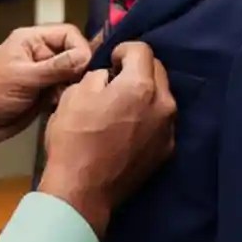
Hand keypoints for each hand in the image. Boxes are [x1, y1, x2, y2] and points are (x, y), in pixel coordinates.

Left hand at [0, 25, 93, 144]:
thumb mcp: (23, 78)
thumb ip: (55, 67)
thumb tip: (86, 56)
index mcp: (32, 40)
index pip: (69, 34)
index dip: (80, 49)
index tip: (84, 68)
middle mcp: (41, 54)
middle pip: (74, 54)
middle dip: (79, 70)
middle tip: (74, 86)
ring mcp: (44, 74)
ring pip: (73, 75)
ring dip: (72, 86)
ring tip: (61, 98)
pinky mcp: (45, 93)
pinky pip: (66, 91)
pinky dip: (67, 98)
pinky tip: (58, 106)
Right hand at [37, 41, 176, 238]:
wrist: (83, 191)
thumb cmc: (74, 140)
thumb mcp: (74, 95)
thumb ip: (97, 77)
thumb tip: (107, 77)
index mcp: (141, 86)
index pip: (142, 50)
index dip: (123, 50)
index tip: (111, 60)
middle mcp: (163, 105)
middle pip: (158, 71)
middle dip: (138, 69)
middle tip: (116, 79)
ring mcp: (168, 130)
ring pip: (162, 98)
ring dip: (145, 94)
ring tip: (122, 105)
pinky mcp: (166, 151)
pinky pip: (160, 122)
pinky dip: (148, 118)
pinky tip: (127, 128)